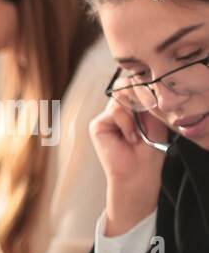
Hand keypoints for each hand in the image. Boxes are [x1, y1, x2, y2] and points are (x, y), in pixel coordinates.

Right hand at [89, 98, 164, 235]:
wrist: (139, 170)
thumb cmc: (149, 148)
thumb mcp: (154, 117)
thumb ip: (143, 98)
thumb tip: (131, 85)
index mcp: (132, 106)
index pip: (135, 83)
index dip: (145, 87)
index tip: (154, 102)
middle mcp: (118, 108)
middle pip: (126, 86)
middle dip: (141, 99)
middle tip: (147, 119)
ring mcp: (107, 116)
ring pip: (121, 97)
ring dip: (135, 115)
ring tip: (138, 134)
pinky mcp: (97, 124)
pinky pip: (115, 111)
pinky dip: (126, 124)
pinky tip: (129, 138)